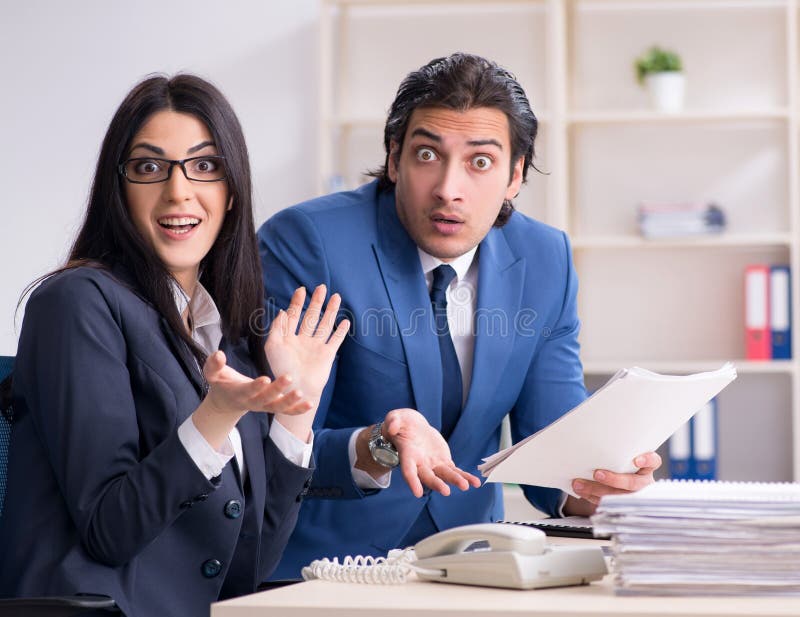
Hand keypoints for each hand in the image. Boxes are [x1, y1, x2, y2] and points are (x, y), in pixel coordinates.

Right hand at [194, 350, 313, 449]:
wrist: (227, 401)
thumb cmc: (222, 383)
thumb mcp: (213, 374)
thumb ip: (214, 364)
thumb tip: (218, 354)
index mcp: (239, 393)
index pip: (248, 390)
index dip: (256, 386)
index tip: (265, 378)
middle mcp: (253, 402)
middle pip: (266, 398)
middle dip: (277, 390)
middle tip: (288, 378)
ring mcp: (264, 406)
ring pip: (278, 408)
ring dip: (290, 402)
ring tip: (302, 393)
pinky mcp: (273, 407)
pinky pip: (286, 411)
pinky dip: (298, 409)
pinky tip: (310, 404)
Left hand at [264, 285, 349, 413]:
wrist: (296, 388)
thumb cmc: (281, 369)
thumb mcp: (273, 346)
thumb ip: (278, 328)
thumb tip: (283, 312)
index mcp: (289, 337)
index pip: (294, 315)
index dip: (297, 302)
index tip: (301, 289)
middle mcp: (304, 340)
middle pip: (312, 316)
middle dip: (316, 302)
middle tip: (321, 287)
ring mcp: (316, 346)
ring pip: (325, 324)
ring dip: (331, 311)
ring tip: (336, 297)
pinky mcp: (327, 354)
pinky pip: (335, 340)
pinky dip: (341, 331)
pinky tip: (346, 321)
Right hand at [383, 409, 480, 497]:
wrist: (412, 427)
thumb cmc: (400, 424)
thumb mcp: (394, 418)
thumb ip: (393, 422)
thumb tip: (393, 427)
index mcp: (407, 455)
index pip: (408, 470)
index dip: (412, 481)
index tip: (417, 493)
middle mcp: (420, 464)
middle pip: (428, 477)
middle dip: (437, 484)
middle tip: (446, 491)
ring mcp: (433, 464)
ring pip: (445, 475)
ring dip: (455, 481)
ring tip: (466, 485)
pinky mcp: (444, 461)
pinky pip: (455, 470)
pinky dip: (465, 476)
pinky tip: (476, 482)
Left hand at [565, 451, 661, 514]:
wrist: (616, 482)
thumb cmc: (620, 464)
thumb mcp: (622, 456)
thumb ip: (616, 452)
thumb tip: (592, 442)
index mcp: (646, 467)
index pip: (653, 462)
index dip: (647, 461)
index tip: (636, 460)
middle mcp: (643, 482)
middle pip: (633, 483)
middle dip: (614, 480)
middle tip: (597, 473)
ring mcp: (632, 495)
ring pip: (617, 496)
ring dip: (596, 490)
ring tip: (579, 484)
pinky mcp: (620, 504)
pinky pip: (606, 503)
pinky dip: (590, 496)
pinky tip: (580, 490)